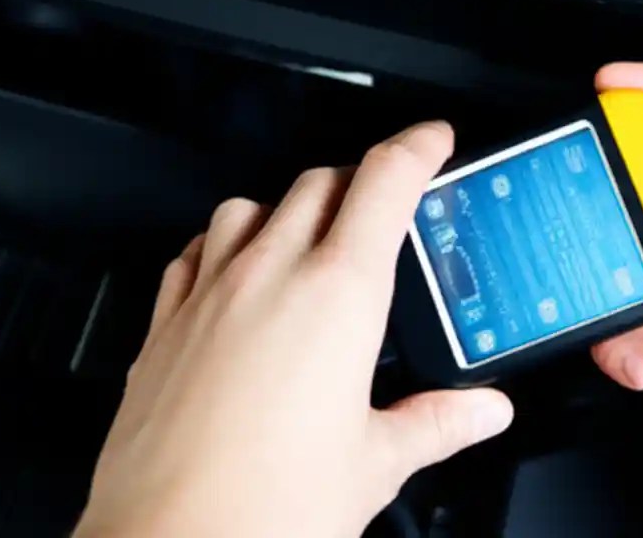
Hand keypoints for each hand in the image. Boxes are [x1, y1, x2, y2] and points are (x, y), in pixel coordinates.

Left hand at [75, 122, 513, 537]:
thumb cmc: (264, 512)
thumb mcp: (375, 464)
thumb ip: (436, 423)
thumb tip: (479, 411)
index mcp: (337, 296)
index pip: (384, 181)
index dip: (417, 147)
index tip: (432, 141)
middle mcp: (268, 277)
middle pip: (320, 182)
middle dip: (361, 178)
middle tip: (386, 203)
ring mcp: (208, 296)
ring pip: (250, 206)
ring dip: (288, 207)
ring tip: (312, 238)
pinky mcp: (163, 325)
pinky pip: (193, 252)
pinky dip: (223, 246)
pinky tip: (234, 274)